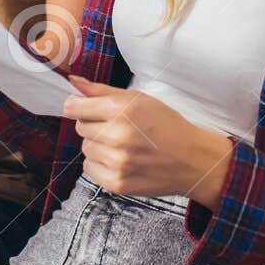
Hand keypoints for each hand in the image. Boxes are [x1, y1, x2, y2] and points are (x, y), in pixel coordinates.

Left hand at [62, 74, 234, 207]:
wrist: (191, 159)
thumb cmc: (167, 125)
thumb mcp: (138, 99)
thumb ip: (102, 90)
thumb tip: (73, 82)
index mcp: (122, 109)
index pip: (74, 107)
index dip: (78, 106)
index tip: (84, 108)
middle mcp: (117, 135)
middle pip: (80, 127)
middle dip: (94, 125)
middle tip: (117, 127)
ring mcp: (117, 162)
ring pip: (85, 148)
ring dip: (98, 145)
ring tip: (122, 145)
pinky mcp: (116, 183)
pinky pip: (89, 168)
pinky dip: (100, 164)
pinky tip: (120, 159)